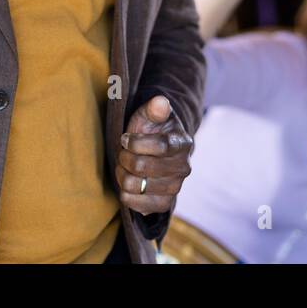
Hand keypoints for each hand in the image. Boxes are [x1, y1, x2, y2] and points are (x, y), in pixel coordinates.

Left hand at [116, 96, 193, 216]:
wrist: (156, 154)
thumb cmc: (151, 131)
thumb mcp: (150, 115)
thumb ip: (154, 108)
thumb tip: (160, 102)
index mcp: (183, 143)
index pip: (160, 146)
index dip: (136, 143)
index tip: (125, 138)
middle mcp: (183, 168)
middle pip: (141, 167)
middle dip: (124, 157)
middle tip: (123, 152)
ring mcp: (175, 188)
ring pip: (134, 185)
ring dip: (122, 175)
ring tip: (125, 167)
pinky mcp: (165, 204)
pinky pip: (138, 205)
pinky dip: (127, 194)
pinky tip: (129, 183)